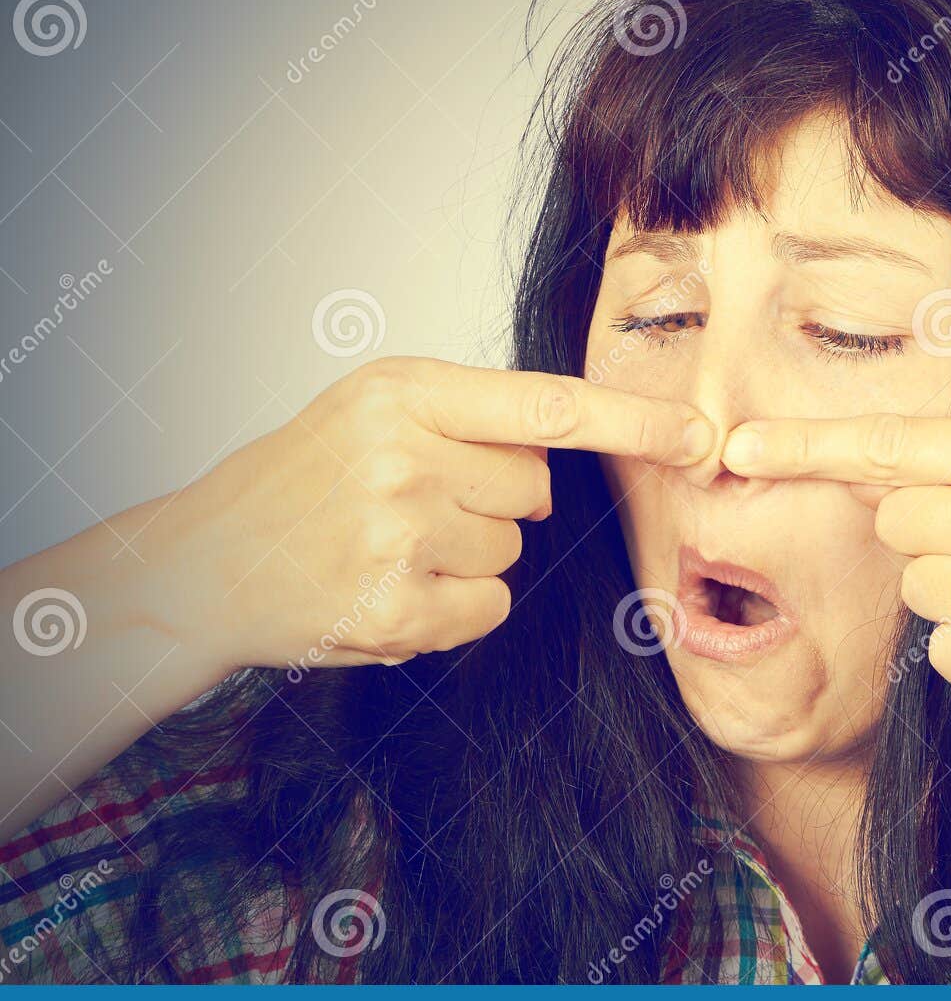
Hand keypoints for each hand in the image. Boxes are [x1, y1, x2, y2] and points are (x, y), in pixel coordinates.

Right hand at [143, 357, 713, 677]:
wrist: (201, 562)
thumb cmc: (298, 481)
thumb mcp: (371, 409)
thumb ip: (467, 415)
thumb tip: (572, 440)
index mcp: (404, 391)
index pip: (547, 405)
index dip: (633, 423)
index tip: (699, 434)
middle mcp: (404, 453)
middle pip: (536, 489)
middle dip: (497, 500)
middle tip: (414, 503)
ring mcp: (400, 532)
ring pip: (510, 551)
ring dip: (467, 556)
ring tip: (388, 546)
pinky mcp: (396, 605)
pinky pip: (488, 606)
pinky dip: (455, 608)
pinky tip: (391, 589)